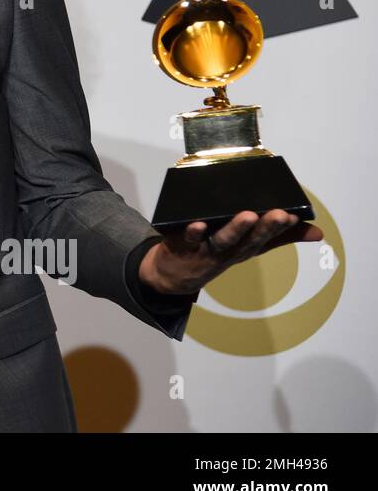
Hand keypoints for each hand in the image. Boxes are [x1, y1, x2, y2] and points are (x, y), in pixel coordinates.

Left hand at [140, 208, 324, 295]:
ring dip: (236, 228)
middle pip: (250, 239)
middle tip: (281, 214)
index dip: (282, 229)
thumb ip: (280, 237)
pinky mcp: (182, 245)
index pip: (268, 238)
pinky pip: (187, 239)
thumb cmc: (214, 253)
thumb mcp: (248, 248)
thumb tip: (318, 232)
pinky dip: (193, 232)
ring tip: (248, 215)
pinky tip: (198, 223)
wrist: (171, 276)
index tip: (295, 215)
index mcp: (245, 248)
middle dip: (266, 227)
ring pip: (223, 239)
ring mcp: (206, 250)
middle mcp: (229, 251)